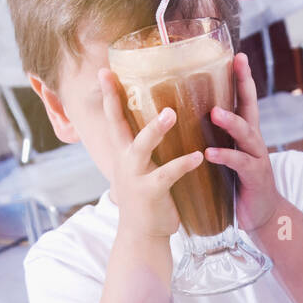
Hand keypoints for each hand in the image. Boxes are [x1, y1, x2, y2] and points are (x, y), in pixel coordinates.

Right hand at [98, 67, 201, 241]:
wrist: (143, 234)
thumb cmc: (146, 197)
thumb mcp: (139, 168)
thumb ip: (144, 146)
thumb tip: (161, 116)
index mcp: (122, 151)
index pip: (112, 117)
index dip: (108, 93)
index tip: (104, 68)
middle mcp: (124, 160)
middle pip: (116, 124)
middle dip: (113, 100)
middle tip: (112, 76)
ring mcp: (135, 176)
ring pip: (142, 147)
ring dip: (154, 129)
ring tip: (170, 113)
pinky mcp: (151, 192)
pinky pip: (168, 175)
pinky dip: (183, 164)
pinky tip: (199, 156)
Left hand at [207, 53, 279, 232]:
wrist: (261, 217)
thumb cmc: (238, 185)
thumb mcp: (227, 156)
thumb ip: (215, 138)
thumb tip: (186, 120)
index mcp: (245, 134)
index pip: (244, 99)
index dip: (242, 77)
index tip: (237, 54)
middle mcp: (254, 141)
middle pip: (251, 106)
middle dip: (245, 84)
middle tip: (238, 64)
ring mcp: (257, 158)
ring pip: (247, 133)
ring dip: (231, 121)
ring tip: (215, 112)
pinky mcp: (255, 177)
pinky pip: (240, 163)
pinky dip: (226, 157)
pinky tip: (211, 153)